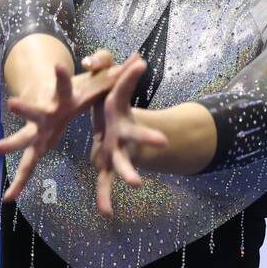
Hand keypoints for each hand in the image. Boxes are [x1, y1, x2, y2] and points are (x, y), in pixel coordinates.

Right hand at [0, 50, 122, 202]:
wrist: (47, 94)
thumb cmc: (78, 87)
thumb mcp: (99, 77)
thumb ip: (116, 70)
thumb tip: (137, 58)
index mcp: (64, 96)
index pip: (64, 84)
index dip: (62, 76)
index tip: (59, 64)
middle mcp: (46, 113)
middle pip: (34, 110)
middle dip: (25, 108)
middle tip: (12, 102)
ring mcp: (38, 130)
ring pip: (23, 139)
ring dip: (9, 144)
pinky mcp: (36, 146)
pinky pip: (28, 167)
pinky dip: (19, 183)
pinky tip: (9, 198)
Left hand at [88, 52, 168, 217]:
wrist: (115, 129)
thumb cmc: (112, 105)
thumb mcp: (109, 83)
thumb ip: (108, 64)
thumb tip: (129, 54)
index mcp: (119, 111)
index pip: (123, 91)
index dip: (128, 77)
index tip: (140, 62)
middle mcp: (122, 134)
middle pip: (136, 137)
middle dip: (146, 141)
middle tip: (161, 144)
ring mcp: (117, 152)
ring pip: (122, 166)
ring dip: (128, 175)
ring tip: (137, 186)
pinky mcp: (107, 166)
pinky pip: (105, 183)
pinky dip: (105, 197)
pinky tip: (107, 213)